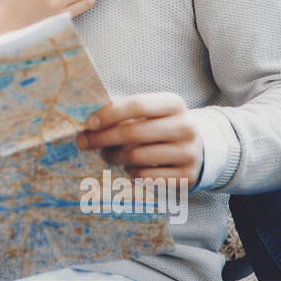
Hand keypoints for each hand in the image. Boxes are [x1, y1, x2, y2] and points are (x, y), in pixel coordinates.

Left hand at [75, 92, 201, 186]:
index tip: (89, 123)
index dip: (110, 114)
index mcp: (174, 104)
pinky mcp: (186, 176)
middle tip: (83, 142)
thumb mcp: (150, 113)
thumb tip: (89, 125)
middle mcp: (185, 127)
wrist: (197, 149)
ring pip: (136, 157)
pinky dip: (130, 172)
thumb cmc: (161, 127)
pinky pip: (145, 176)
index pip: (137, 105)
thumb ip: (124, 114)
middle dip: (102, 138)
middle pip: (133, 133)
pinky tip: (129, 167)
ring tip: (106, 155)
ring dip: (113, 157)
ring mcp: (188, 153)